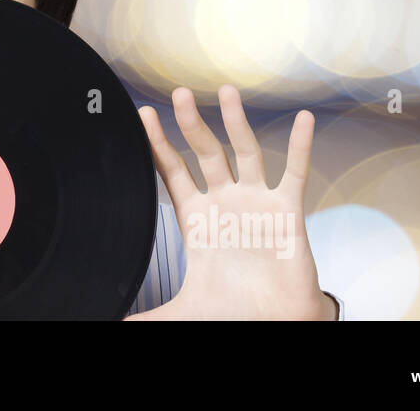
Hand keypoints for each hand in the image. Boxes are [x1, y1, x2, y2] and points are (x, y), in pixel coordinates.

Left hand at [126, 85, 336, 320]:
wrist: (273, 323)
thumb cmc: (232, 310)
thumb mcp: (184, 311)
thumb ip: (151, 319)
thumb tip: (116, 329)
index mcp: (197, 218)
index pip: (172, 172)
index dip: (158, 144)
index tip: (144, 114)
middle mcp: (225, 202)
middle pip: (206, 153)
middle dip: (193, 124)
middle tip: (179, 93)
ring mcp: (256, 202)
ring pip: (245, 152)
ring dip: (237, 122)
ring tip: (226, 90)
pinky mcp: (288, 211)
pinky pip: (295, 173)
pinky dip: (300, 146)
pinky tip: (304, 119)